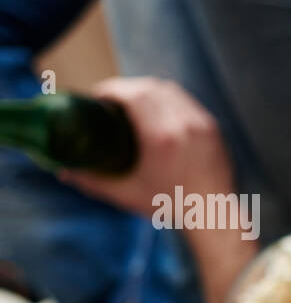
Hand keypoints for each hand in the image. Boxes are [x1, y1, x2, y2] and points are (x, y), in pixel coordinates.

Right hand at [60, 76, 233, 216]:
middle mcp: (184, 124)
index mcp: (161, 137)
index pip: (134, 94)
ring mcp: (202, 124)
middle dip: (127, 87)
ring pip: (171, 90)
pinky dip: (169, 99)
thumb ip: (93, 182)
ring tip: (133, 102)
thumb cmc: (170, 206)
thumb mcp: (126, 194)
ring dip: (149, 90)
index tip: (98, 96)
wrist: (213, 215)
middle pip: (150, 87)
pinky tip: (159, 110)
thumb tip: (64, 172)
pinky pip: (187, 102)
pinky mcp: (214, 128)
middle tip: (112, 100)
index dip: (112, 89)